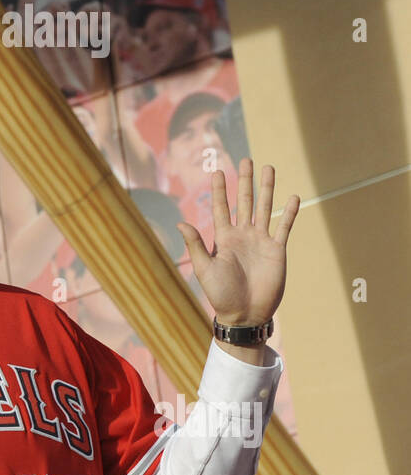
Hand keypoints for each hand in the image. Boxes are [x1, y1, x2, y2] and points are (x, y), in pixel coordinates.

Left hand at [177, 158, 298, 325]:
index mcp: (223, 239)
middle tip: (246, 160)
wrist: (244, 314)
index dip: (219, 191)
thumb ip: (196, 244)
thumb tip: (180, 222)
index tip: (217, 171)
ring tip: (269, 167)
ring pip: (264, 208)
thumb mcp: (205, 268)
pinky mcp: (277, 250)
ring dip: (267, 189)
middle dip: (245, 182)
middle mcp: (242, 236)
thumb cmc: (221, 295)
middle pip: (244, 202)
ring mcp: (261, 241)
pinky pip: (284, 227)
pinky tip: (294, 196)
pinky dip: (289, 212)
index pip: (221, 208)